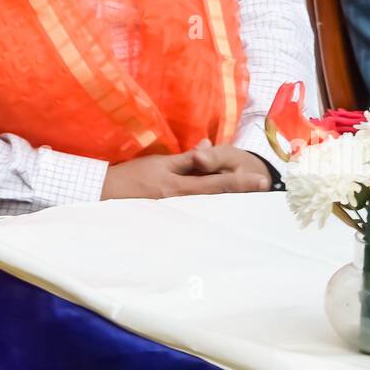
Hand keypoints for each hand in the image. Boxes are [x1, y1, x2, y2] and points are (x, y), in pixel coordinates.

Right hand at [101, 145, 273, 199]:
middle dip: (240, 195)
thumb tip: (208, 146)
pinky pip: (196, 216)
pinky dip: (211, 211)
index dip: (239, 183)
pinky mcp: (171, 223)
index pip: (216, 185)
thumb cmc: (132, 176)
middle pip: (216, 200)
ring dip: (228, 203)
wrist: (106, 196)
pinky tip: (222, 212)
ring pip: (208, 209)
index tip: (260, 182)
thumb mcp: (160, 162)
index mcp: (178, 188)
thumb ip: (186, 159)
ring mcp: (176, 216)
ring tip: (249, 199)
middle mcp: (180, 204)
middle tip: (263, 190)